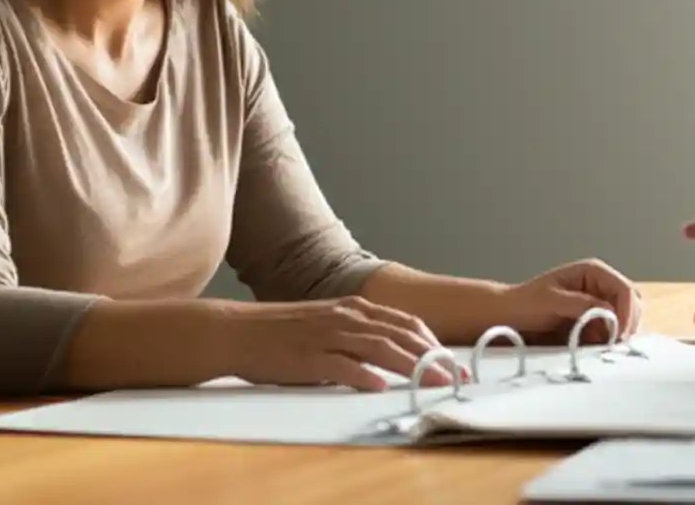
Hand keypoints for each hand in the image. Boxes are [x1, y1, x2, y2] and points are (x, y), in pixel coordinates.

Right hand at [228, 296, 462, 390]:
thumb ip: (359, 334)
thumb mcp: (329, 323)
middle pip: (401, 335)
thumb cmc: (283, 332)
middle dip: (434, 357)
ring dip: (411, 366)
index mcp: (354, 308)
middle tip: (455, 377)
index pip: (406, 323)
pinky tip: (379, 386)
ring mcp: (328, 336)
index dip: (434, 343)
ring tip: (433, 381)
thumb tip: (391, 354)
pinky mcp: (308, 357)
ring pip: (380, 348)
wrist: (238, 331)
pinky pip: (341, 366)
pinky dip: (363, 376)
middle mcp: (347, 317)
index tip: (453, 362)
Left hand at [501, 259, 643, 343]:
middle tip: (613, 346)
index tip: (619, 335)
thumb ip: (580, 304)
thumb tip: (608, 312)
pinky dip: (610, 345)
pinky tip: (596, 351)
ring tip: (601, 349)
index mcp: (593, 272)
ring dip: (619, 337)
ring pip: (627, 322)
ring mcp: (600, 307)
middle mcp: (601, 287)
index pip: (624, 289)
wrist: (508, 319)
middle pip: (632, 306)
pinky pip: (613, 336)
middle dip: (626, 325)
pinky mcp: (596, 325)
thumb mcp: (550, 301)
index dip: (627, 312)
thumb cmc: (524, 303)